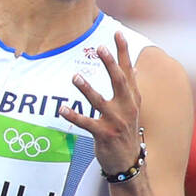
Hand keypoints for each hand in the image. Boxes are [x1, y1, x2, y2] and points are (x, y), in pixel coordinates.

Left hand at [59, 31, 142, 177]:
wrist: (129, 162)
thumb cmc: (126, 131)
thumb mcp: (132, 108)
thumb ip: (130, 88)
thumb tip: (133, 66)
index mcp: (132, 99)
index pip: (128, 71)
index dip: (123, 52)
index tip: (118, 33)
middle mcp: (126, 108)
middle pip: (119, 82)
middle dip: (110, 64)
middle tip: (100, 48)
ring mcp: (115, 122)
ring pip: (100, 102)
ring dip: (87, 89)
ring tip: (75, 77)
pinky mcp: (104, 135)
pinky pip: (86, 124)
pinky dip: (74, 116)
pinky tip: (62, 109)